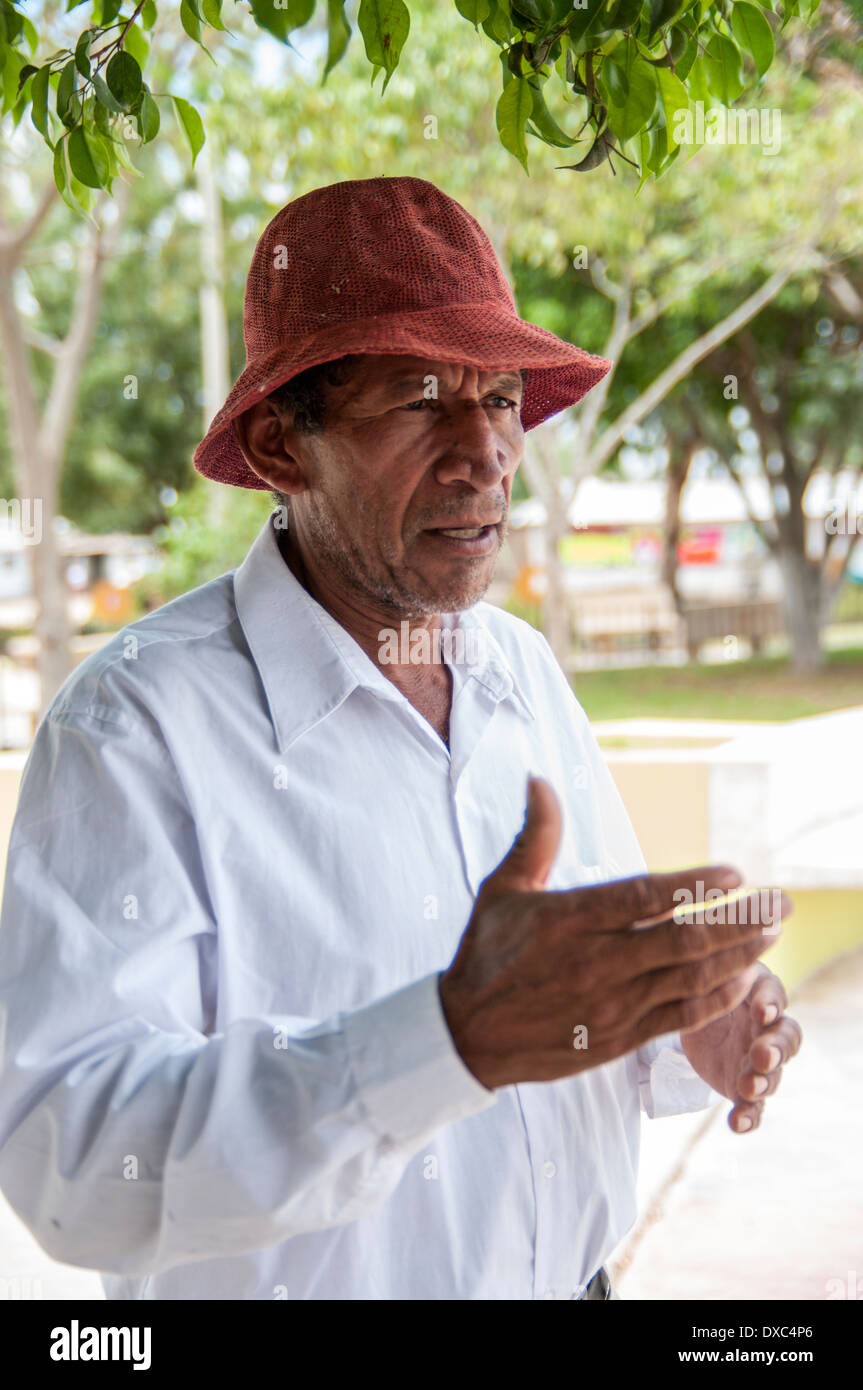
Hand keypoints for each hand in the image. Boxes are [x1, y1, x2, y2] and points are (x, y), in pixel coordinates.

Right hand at [439, 777, 791, 1090]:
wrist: (467, 1035)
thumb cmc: (486, 953)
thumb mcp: (503, 889)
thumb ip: (534, 835)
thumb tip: (539, 779)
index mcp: (568, 920)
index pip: (643, 897)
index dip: (694, 885)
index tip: (734, 872)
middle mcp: (594, 963)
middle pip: (683, 940)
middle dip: (740, 920)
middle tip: (781, 902)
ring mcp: (610, 1005)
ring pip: (690, 979)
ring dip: (738, 956)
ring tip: (771, 934)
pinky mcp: (618, 1039)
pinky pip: (680, 1018)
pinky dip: (717, 998)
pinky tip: (742, 979)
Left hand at [680, 963, 802, 1132]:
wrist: (685, 1014)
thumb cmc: (698, 982)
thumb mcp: (699, 968)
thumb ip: (704, 957)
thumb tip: (688, 924)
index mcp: (757, 992)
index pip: (775, 996)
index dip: (771, 1003)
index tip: (761, 1012)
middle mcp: (765, 1027)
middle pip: (785, 1038)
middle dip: (775, 1048)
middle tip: (761, 1057)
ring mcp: (758, 1059)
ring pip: (774, 1074)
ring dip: (765, 1082)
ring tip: (748, 1088)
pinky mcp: (746, 1086)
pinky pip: (755, 1106)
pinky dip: (750, 1116)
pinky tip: (736, 1124)